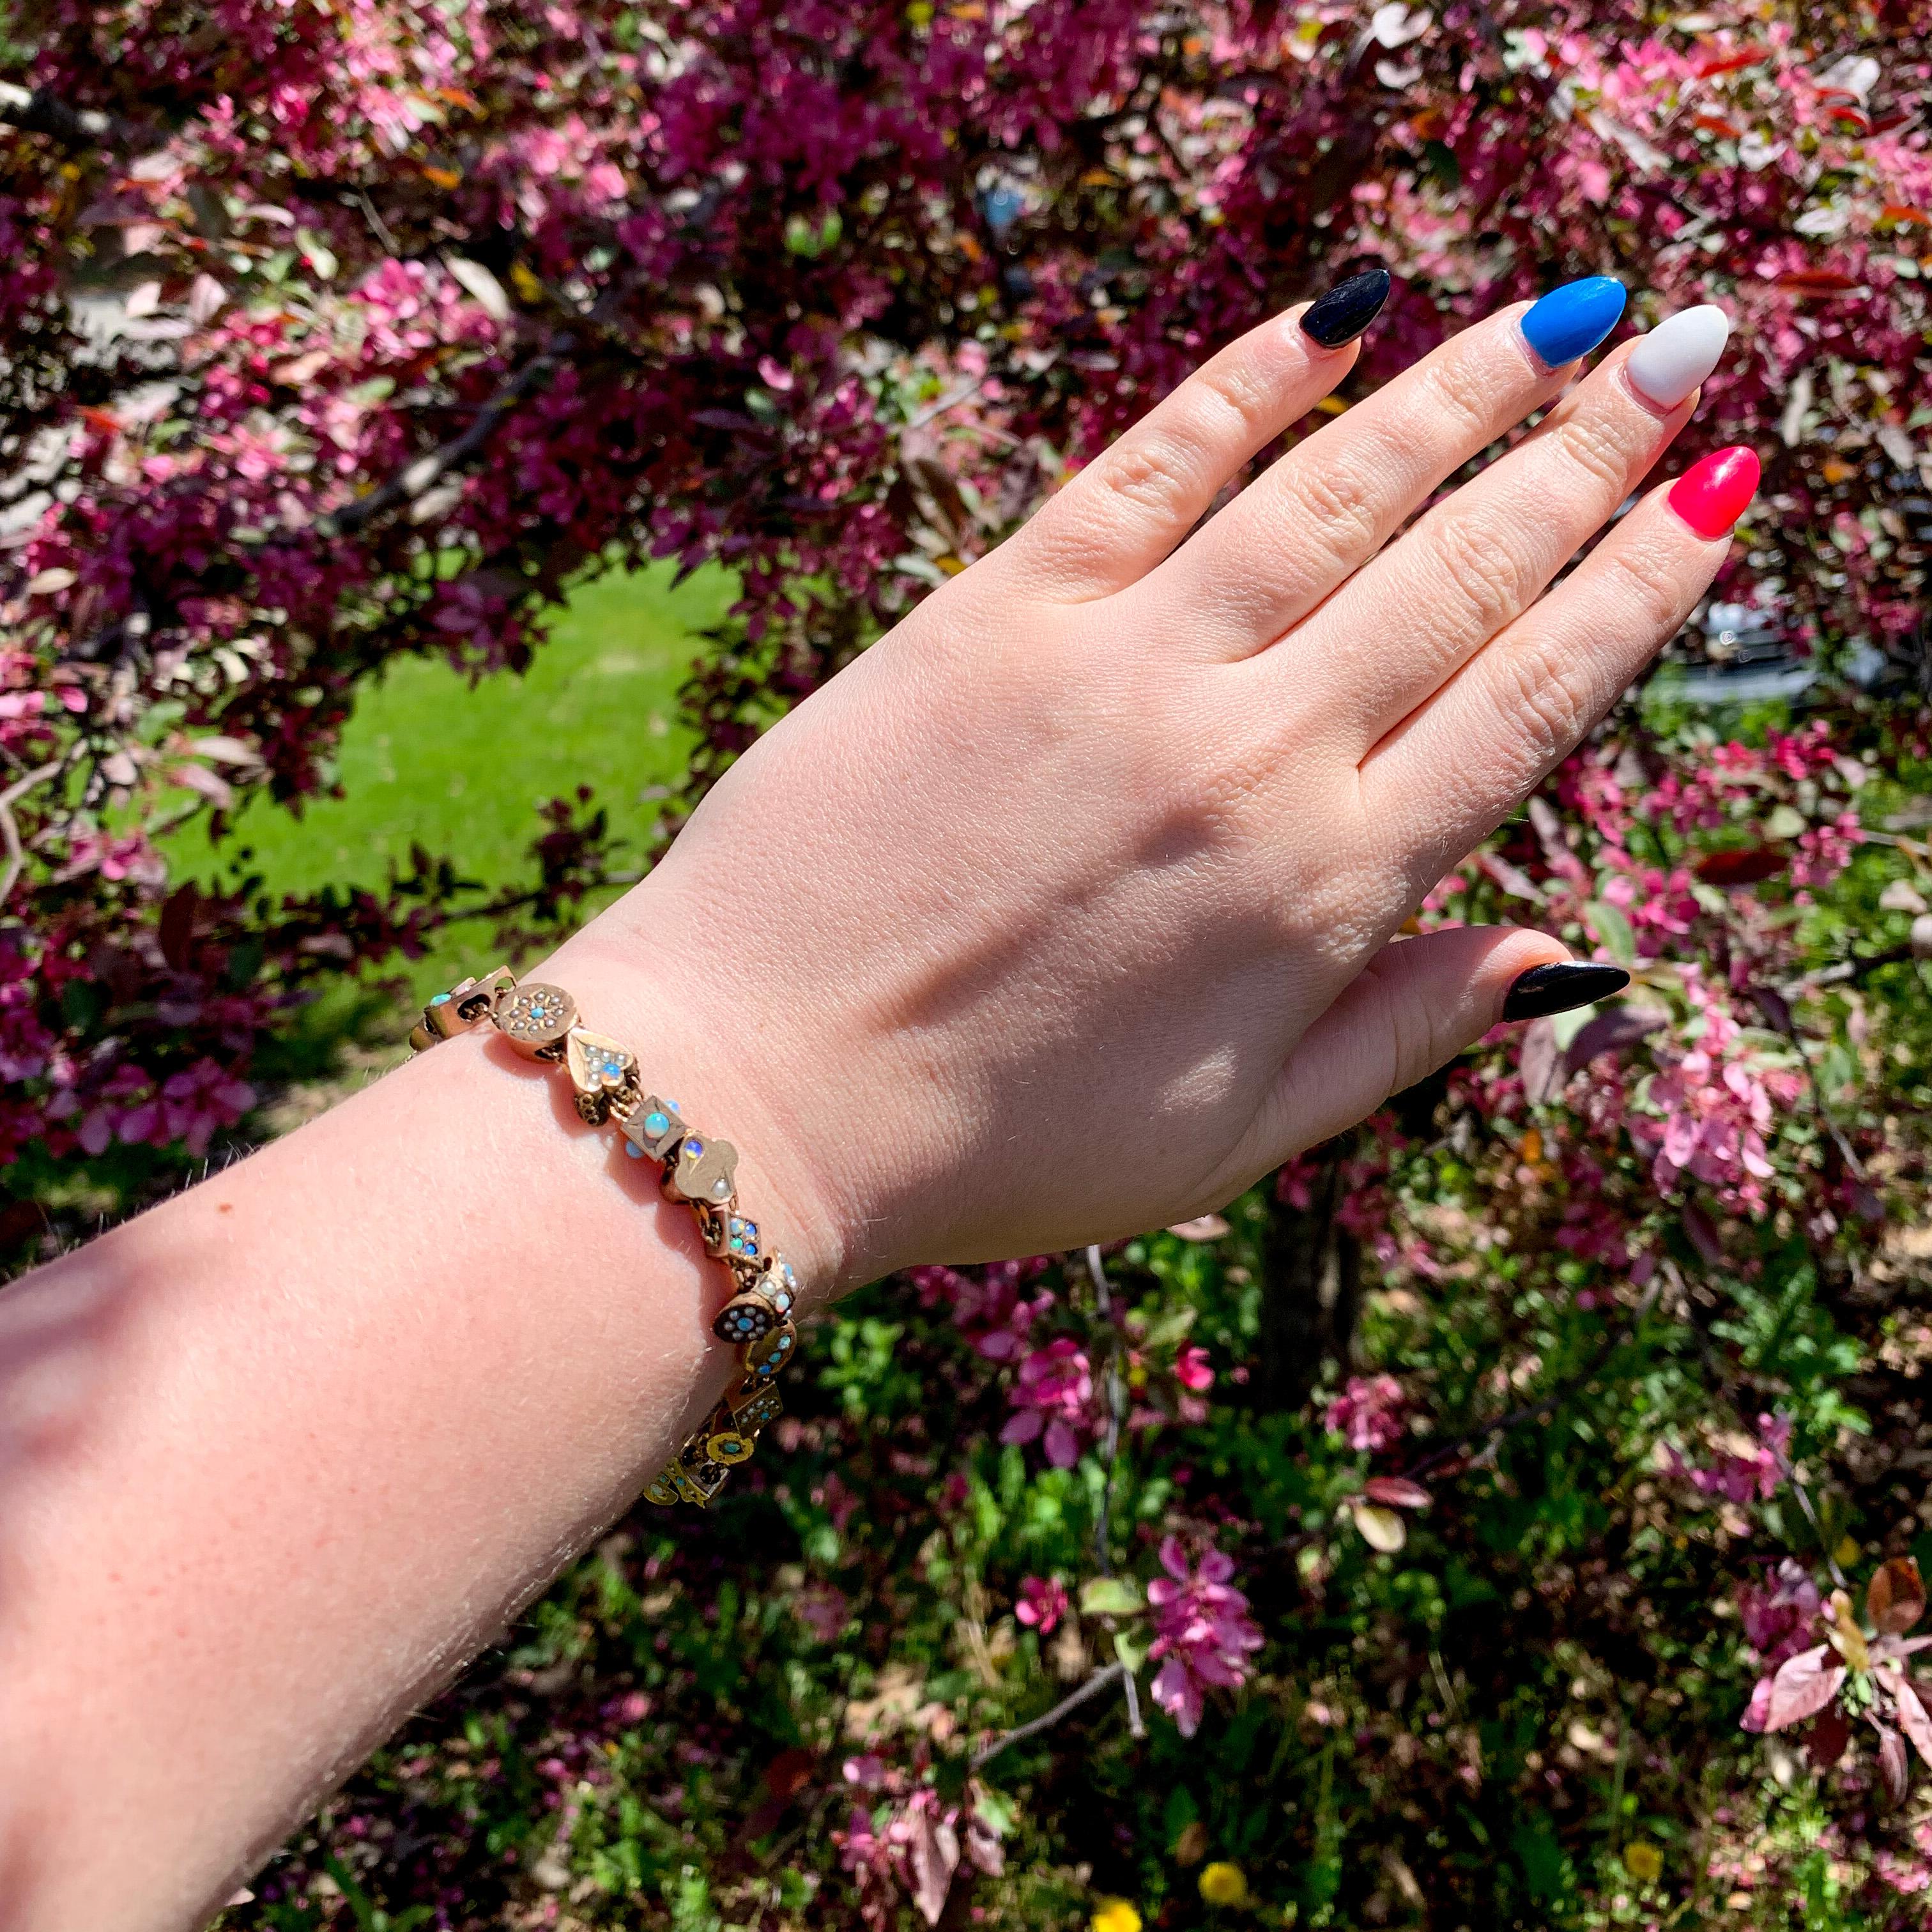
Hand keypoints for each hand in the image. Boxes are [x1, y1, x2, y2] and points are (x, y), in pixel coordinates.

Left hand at [574, 274, 1751, 1287]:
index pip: (1529, 701)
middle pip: (1460, 570)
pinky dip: (1250, 380)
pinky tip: (1336, 314)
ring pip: (1332, 490)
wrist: (754, 1091)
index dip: (1640, 590)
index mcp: (1321, 892)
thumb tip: (1561, 961)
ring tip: (1562, 312)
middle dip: (1591, 453)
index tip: (1713, 496)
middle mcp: (1244, 755)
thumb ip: (1401, 1039)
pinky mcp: (990, 614)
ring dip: (1464, 389)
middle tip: (1686, 350)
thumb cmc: (994, 1145)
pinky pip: (1150, 463)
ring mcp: (1115, 667)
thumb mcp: (1230, 1142)